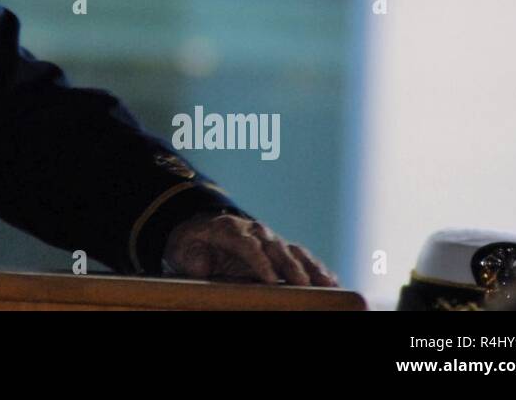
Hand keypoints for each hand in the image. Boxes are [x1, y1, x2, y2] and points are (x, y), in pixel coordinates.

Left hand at [162, 213, 338, 286]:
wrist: (200, 231)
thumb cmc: (192, 245)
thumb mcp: (183, 250)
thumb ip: (193, 258)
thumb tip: (203, 265)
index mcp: (230, 230)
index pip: (247, 244)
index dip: (259, 261)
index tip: (270, 279)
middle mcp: (254, 231)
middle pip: (275, 247)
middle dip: (290, 266)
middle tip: (303, 286)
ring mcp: (270, 239)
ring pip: (293, 251)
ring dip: (311, 267)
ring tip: (328, 285)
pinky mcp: (280, 251)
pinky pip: (302, 258)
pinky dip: (317, 269)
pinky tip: (332, 283)